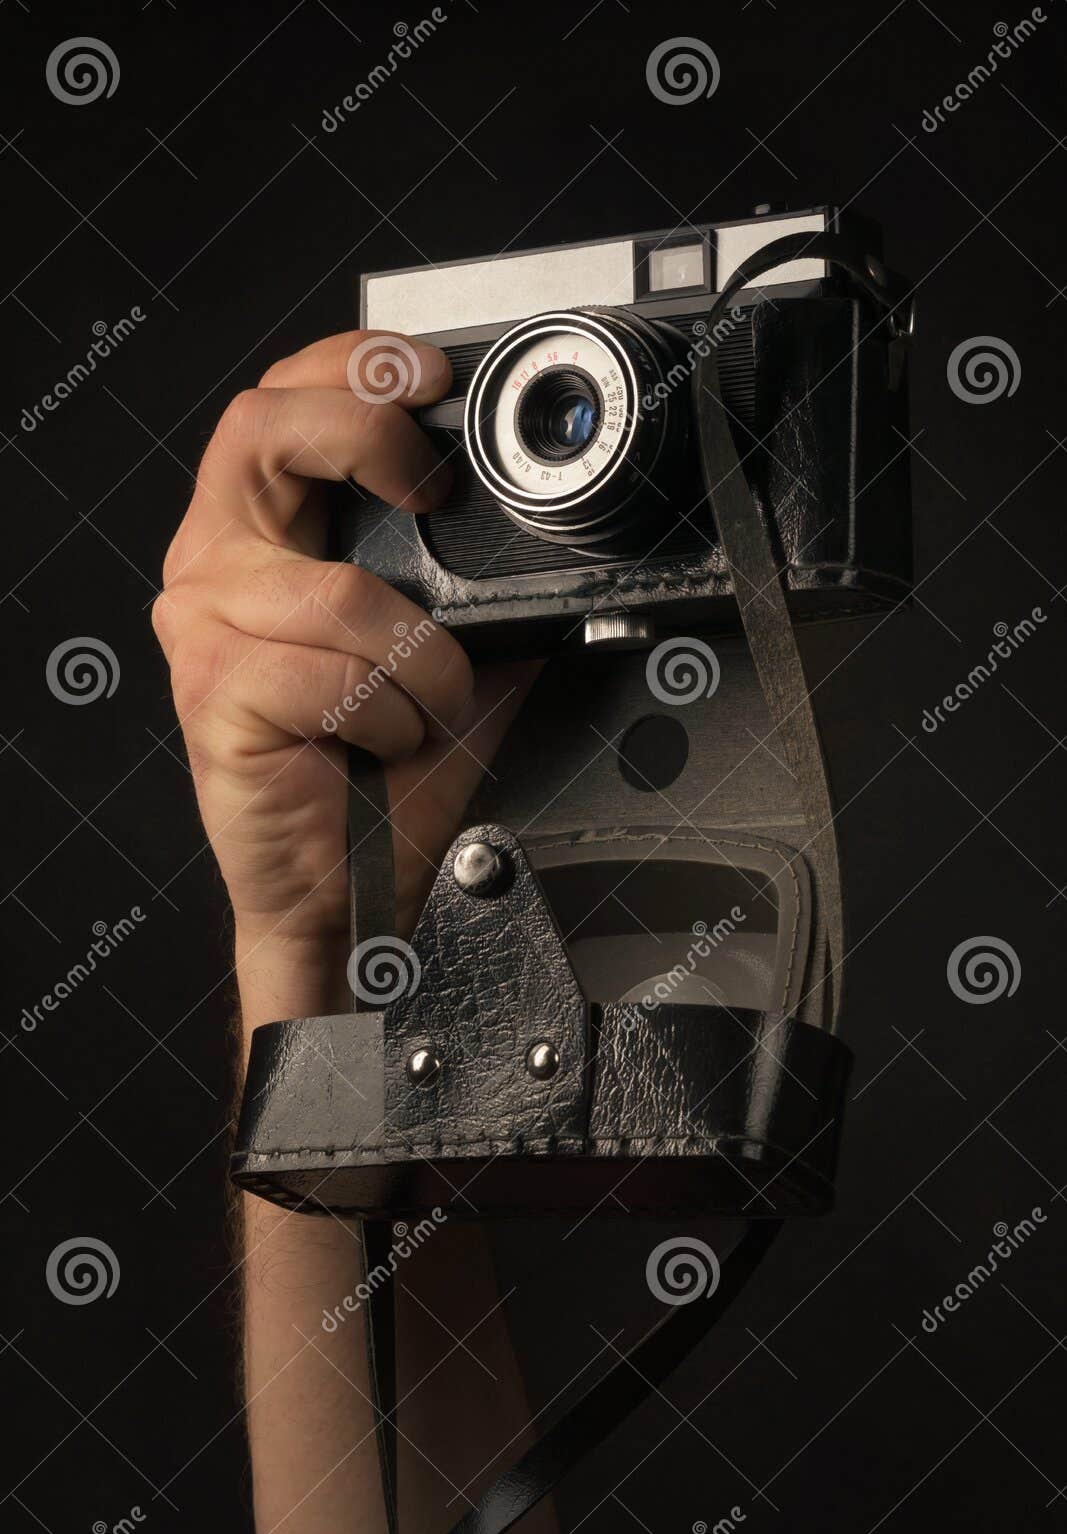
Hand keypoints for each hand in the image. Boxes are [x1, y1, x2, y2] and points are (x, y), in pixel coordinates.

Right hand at [152, 330, 538, 1008]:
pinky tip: (385, 743)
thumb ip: (472, 578)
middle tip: (432, 487)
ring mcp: (203, 630)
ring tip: (428, 705)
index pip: (280, 399)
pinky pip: (334, 676)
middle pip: (261, 430)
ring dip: (420, 658)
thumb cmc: (384, 774)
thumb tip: (549, 523)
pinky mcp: (214, 699)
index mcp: (262, 534)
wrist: (349, 888)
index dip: (352, 365)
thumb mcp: (448, 649)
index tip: (432, 375)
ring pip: (338, 591)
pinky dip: (392, 715)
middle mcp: (216, 566)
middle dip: (364, 436)